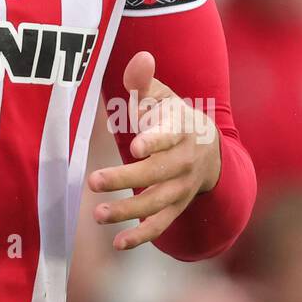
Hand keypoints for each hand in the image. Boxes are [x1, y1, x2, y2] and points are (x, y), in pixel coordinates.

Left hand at [88, 51, 221, 250]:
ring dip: (129, 211)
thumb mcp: (161, 95)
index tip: (135, 146)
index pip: (169, 136)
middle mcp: (184, 160)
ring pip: (158, 202)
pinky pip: (162, 224)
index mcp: (180, 129)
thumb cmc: (171, 116)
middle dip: (126, 179)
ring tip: (99, 214)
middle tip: (93, 182)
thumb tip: (141, 58)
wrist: (208, 147)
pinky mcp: (177, 206)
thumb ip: (144, 81)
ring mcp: (182, 186)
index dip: (154, 140)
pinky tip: (119, 243)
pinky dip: (143, 236)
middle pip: (158, 173)